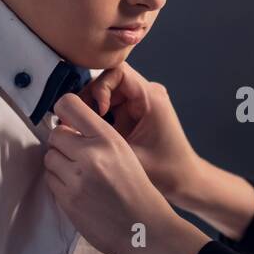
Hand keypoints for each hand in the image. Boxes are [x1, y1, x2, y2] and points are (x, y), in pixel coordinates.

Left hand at [43, 93, 207, 253]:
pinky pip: (50, 180)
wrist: (144, 228)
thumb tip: (64, 127)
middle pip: (55, 134)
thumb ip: (97, 138)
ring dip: (59, 164)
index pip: (69, 105)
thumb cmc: (136, 190)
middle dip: (62, 143)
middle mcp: (90, 155)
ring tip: (79, 175)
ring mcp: (76, 179)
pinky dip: (59, 183)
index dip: (63, 111)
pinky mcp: (67, 199)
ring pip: (49, 158)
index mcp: (108, 139)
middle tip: (77, 156)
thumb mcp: (124, 153)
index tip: (67, 121)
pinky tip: (78, 190)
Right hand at [79, 63, 202, 199]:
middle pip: (108, 80)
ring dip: (92, 109)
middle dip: (90, 99)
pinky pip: (111, 106)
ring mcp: (142, 104)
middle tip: (79, 122)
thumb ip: (99, 139)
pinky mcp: (136, 114)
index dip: (100, 87)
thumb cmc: (167, 171)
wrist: (185, 182)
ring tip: (83, 130)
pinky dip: (98, 118)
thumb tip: (68, 129)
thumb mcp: (130, 155)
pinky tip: (93, 135)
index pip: (118, 71)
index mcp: (152, 98)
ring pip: (107, 93)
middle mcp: (148, 95)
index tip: (98, 112)